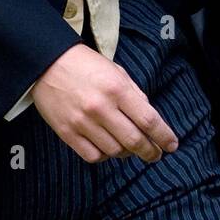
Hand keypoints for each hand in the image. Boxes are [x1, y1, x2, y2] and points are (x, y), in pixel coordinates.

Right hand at [31, 43, 178, 164]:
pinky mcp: (67, 133)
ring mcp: (83, 122)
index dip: (163, 136)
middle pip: (134, 140)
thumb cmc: (87, 65)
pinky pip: (93, 156)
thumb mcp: (117, 72)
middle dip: (150, 151)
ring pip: (115, 151)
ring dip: (128, 154)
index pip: (148, 120)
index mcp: (117, 88)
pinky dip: (105, 156)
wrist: (47, 63)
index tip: (172, 144)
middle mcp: (101, 107)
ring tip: (132, 149)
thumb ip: (135, 95)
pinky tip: (109, 149)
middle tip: (156, 155)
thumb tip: (150, 120)